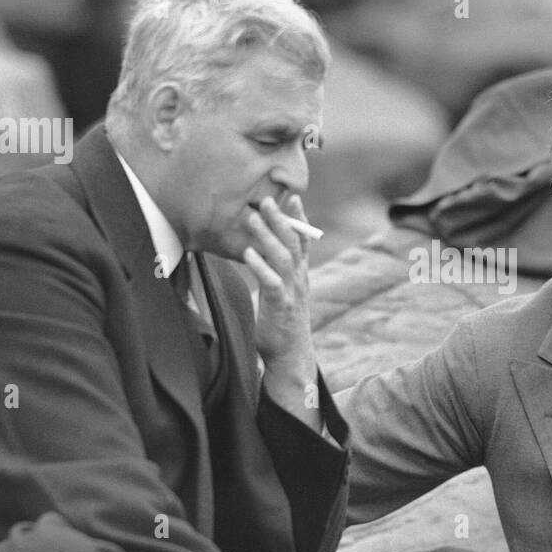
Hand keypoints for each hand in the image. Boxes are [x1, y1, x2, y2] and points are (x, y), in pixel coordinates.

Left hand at [242, 194, 314, 373]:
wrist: (290, 355)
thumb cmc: (282, 322)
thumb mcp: (283, 292)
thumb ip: (276, 272)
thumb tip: (260, 251)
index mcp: (300, 274)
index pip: (303, 241)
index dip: (299, 218)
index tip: (293, 197)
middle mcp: (299, 279)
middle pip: (293, 243)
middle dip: (281, 219)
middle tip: (268, 199)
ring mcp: (291, 292)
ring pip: (282, 258)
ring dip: (267, 236)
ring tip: (252, 218)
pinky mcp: (280, 306)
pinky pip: (271, 282)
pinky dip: (260, 266)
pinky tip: (248, 253)